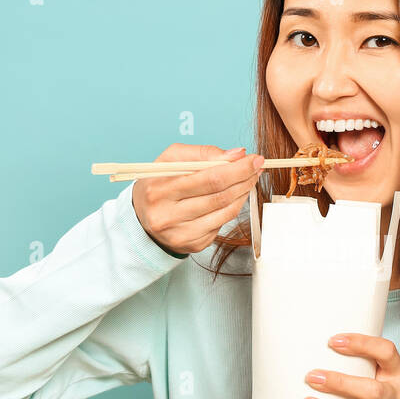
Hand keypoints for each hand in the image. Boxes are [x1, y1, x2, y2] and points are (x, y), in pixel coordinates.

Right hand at [132, 144, 264, 254]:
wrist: (142, 216)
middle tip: (257, 166)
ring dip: (243, 193)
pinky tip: (235, 196)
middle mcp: (167, 216)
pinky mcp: (192, 245)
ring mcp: (181, 235)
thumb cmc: (159, 183)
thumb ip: (203, 153)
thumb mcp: (172, 159)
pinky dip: (233, 208)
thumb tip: (237, 154)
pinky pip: (222, 225)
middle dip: (244, 179)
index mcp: (160, 191)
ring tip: (249, 179)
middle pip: (220, 196)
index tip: (253, 158)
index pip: (209, 179)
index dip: (237, 168)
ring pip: (225, 212)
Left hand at [300, 333, 399, 398]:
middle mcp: (396, 396)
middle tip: (313, 376)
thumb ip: (364, 359)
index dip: (361, 344)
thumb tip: (321, 349)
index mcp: (398, 372)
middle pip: (372, 390)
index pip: (385, 352)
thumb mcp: (386, 369)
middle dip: (340, 383)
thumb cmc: (390, 390)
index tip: (333, 341)